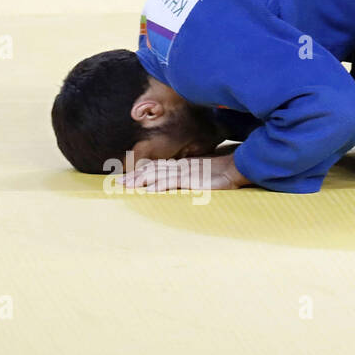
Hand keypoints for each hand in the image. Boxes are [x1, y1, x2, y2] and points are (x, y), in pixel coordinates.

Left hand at [119, 152, 248, 191]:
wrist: (237, 168)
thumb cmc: (222, 174)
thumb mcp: (202, 176)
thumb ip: (190, 178)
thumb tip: (179, 184)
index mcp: (182, 165)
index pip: (156, 168)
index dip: (140, 172)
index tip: (127, 178)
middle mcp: (180, 167)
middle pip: (152, 170)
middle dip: (134, 177)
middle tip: (118, 184)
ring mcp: (185, 172)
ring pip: (157, 175)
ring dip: (140, 181)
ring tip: (126, 187)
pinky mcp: (191, 178)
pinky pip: (172, 181)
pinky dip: (158, 185)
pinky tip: (149, 189)